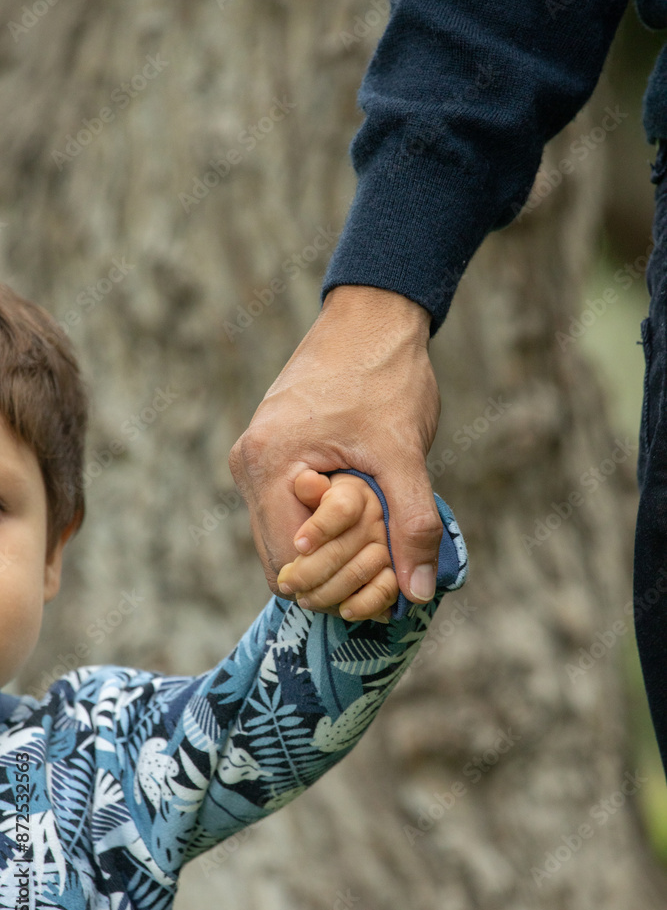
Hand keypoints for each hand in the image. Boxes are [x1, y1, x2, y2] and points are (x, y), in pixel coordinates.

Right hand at [228, 285, 441, 612]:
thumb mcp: (403, 453)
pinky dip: (328, 531)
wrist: (372, 317)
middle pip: (283, 562)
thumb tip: (418, 592)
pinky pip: (291, 516)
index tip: (383, 572)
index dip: (335, 583)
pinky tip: (367, 517)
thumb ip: (412, 523)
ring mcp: (256, 464)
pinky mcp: (272, 459)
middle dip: (337, 572)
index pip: (287, 566)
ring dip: (334, 552)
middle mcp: (249, 468)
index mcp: (269, 465)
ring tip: (381, 536)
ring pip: (287, 543)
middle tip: (388, 558)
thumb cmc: (384, 375)